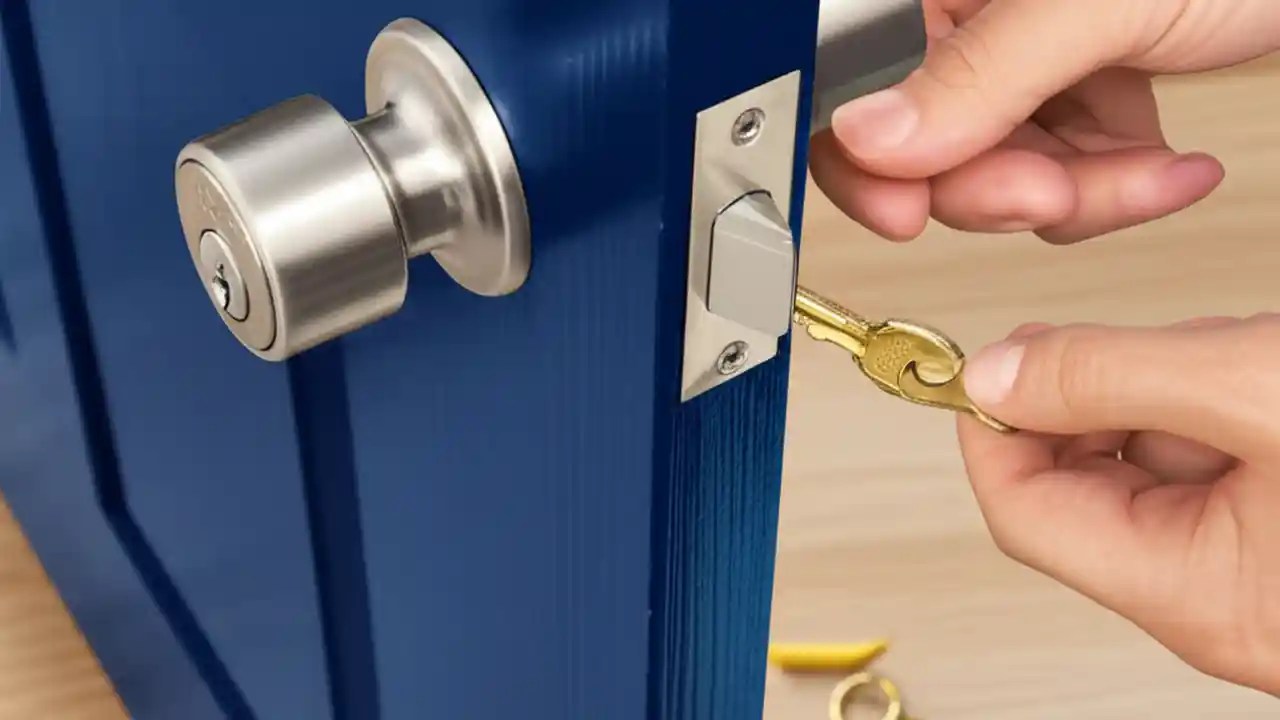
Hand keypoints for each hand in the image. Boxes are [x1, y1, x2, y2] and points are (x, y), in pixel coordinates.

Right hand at [813, 0, 1279, 241]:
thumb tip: (867, 138)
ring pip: (994, 171)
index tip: (904, 210)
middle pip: (918, 143)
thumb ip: (981, 73)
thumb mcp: (1096, 5)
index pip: (852, 76)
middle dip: (992, 186)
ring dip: (1074, 196)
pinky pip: (1059, 170)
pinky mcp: (1078, 87)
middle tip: (1048, 192)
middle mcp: (971, 15)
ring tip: (1144, 173)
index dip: (863, 154)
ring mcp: (1024, 56)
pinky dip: (1114, 185)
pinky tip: (1168, 166)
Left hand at [958, 316, 1279, 694]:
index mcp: (1196, 594)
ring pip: (1159, 456)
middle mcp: (1222, 597)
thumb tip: (992, 376)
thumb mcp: (1253, 392)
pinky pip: (1220, 457)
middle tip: (1144, 338)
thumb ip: (1110, 377)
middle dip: (1105, 392)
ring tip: (1247, 353)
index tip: (986, 361)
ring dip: (1179, 385)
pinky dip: (1224, 398)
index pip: (1026, 515)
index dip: (993, 430)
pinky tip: (1267, 364)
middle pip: (1090, 480)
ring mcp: (1262, 565)